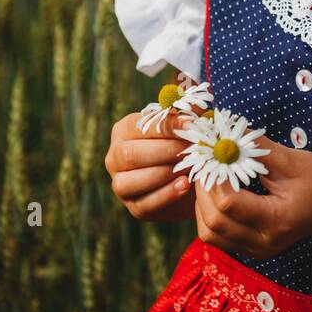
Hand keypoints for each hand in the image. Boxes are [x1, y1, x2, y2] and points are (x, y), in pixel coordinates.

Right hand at [105, 100, 208, 221]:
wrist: (192, 180)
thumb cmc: (185, 145)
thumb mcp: (186, 127)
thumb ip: (188, 114)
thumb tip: (195, 104)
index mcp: (125, 131)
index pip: (140, 126)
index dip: (167, 126)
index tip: (192, 126)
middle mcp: (115, 157)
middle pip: (130, 154)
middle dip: (165, 151)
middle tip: (192, 149)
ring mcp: (121, 184)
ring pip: (131, 181)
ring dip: (163, 174)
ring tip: (189, 168)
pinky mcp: (135, 207)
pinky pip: (145, 204)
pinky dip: (166, 195)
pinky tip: (185, 185)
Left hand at [192, 132, 311, 257]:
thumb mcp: (291, 160)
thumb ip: (255, 148)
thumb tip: (224, 133)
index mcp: (277, 221)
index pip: (228, 205)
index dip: (214, 177)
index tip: (212, 154)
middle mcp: (264, 242)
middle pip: (213, 222)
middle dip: (203, 189)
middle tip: (205, 162)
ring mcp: (257, 249)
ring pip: (210, 233)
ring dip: (202, 203)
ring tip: (210, 176)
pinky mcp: (252, 247)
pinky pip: (218, 235)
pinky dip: (210, 213)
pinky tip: (218, 191)